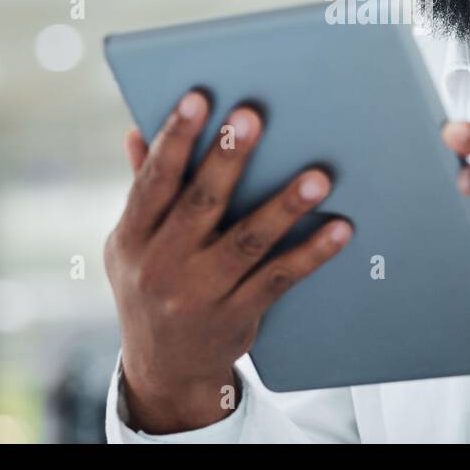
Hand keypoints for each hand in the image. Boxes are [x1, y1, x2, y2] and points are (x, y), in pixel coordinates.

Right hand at [104, 90, 352, 433]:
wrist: (164, 371)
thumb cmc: (151, 286)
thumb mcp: (130, 244)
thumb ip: (141, 188)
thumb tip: (136, 132)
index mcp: (132, 237)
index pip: (154, 180)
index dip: (174, 138)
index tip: (198, 98)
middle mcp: (162, 265)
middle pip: (200, 203)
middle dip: (227, 158)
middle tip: (253, 116)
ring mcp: (200, 294)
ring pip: (247, 242)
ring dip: (284, 206)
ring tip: (318, 175)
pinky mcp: (236, 316)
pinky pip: (278, 279)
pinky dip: (310, 253)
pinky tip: (339, 229)